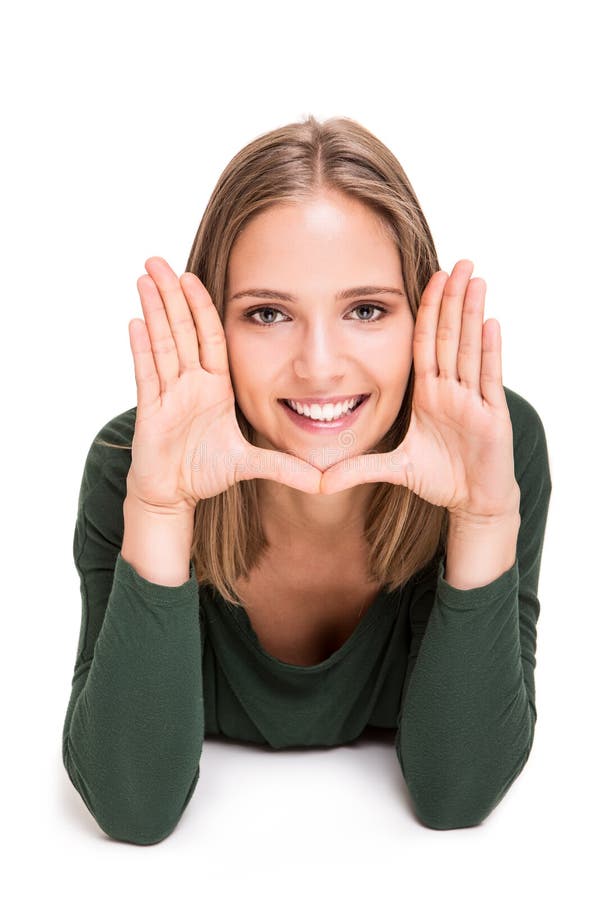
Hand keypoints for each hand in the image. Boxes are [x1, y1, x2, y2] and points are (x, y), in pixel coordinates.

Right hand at [127, 257, 321, 510]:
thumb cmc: (204, 472)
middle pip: (181, 330)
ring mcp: (168, 396)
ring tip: (145, 277)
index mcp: (214, 387)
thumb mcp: (250, 464)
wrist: (173, 495)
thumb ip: (285, 467)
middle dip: (172, 295)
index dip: (202, 307)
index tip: (194, 276)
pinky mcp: (150, 414)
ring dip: (154, 310)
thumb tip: (325, 481)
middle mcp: (189, 385)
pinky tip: (136, 321)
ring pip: (162, 345)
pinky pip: (147, 375)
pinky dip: (142, 349)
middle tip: (159, 260)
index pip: (210, 337)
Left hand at [319, 260, 519, 519]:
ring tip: (474, 278)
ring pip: (469, 349)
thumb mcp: (394, 468)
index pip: (425, 344)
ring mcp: (473, 401)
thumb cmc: (440, 478)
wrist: (472, 501)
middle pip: (448, 336)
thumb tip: (318, 482)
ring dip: (472, 313)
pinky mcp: (492, 417)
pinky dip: (489, 351)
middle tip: (457, 261)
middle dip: (452, 298)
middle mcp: (451, 391)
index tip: (429, 278)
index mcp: (429, 394)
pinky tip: (490, 322)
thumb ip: (358, 468)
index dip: (427, 311)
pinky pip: (488, 378)